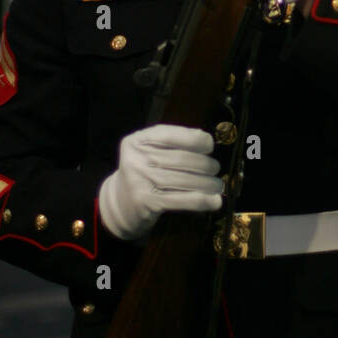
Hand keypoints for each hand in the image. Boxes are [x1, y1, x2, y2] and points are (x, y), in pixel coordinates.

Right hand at [98, 125, 222, 240]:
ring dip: (207, 183)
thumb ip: (171, 143)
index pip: (170, 134)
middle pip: (180, 159)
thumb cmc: (143, 173)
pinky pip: (182, 199)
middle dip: (205, 164)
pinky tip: (215, 201)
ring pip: (184, 180)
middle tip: (216, 169)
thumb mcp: (149, 152)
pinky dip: (202, 200)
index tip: (209, 146)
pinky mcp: (147, 202)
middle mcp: (136, 158)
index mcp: (138, 140)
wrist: (120, 203)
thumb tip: (206, 141)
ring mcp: (140, 180)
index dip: (194, 139)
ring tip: (218, 185)